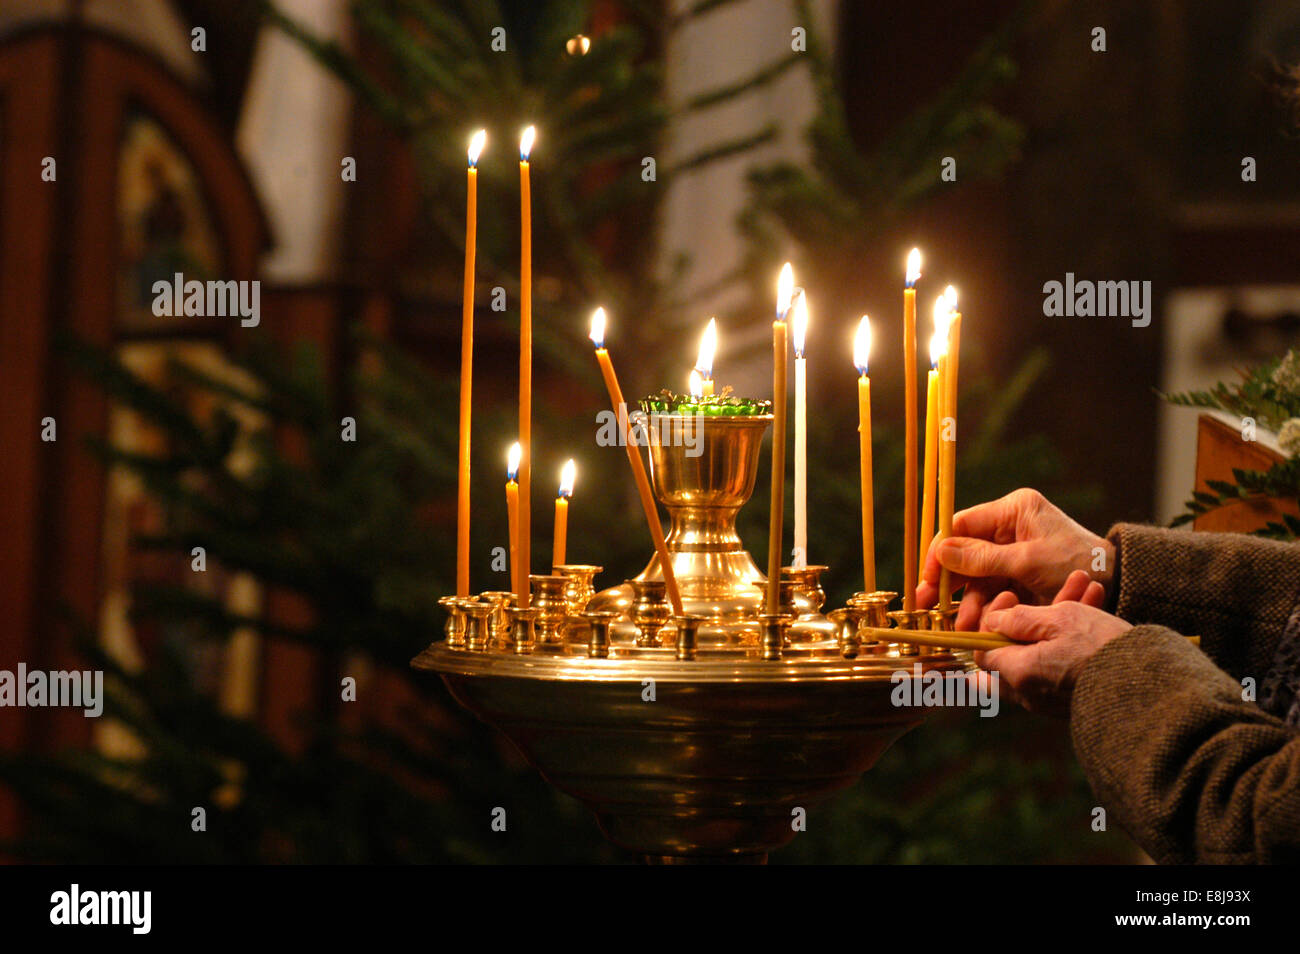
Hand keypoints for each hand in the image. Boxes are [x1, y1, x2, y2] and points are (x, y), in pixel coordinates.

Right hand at [916, 488, 1113, 630]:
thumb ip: (983, 558)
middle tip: (926, 602)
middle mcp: (1008, 529)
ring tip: (962, 624)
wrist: (1117, 586)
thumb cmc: (1077, 564)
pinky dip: (981, 607)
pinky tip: (974, 624)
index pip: (962, 525)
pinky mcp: (1018, 577)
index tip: (928, 576)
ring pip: (975, 577)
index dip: (940, 551)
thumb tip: (941, 551)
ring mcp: (1012, 554)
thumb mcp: (1028, 561)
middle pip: (963, 553)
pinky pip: (990, 591)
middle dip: (946, 580)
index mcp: (1012, 511)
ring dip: (966, 600)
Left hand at [970, 571, 1130, 716]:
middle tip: (1045, 593)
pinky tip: (1094, 602)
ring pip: (1042, 650)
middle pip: (1011, 651)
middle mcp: (1029, 693)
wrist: (1153, 687)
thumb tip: (992, 622)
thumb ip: (1018, 619)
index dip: (990, 623)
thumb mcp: (1059, 620)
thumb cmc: (1102, 649)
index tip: (1010, 599)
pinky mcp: (1072, 696)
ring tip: (1084, 584)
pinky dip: (1072, 636)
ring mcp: (1050, 698)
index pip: (982, 651)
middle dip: (1029, 615)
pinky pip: (1061, 662)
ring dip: (1059, 617)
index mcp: (1019, 673)